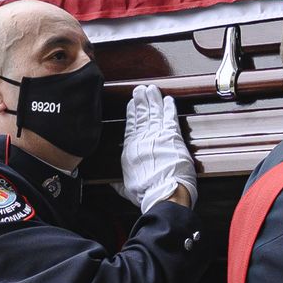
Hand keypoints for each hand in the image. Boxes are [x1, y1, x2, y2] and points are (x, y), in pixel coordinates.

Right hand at [118, 84, 197, 211]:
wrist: (163, 192)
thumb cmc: (145, 193)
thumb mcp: (126, 188)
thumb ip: (118, 183)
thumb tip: (111, 183)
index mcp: (130, 149)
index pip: (130, 126)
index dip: (131, 113)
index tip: (131, 104)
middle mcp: (142, 139)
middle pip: (141, 115)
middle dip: (141, 101)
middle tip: (140, 90)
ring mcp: (157, 135)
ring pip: (154, 112)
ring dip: (153, 99)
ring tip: (152, 89)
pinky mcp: (172, 136)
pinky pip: (169, 117)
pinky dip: (169, 107)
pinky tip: (167, 99)